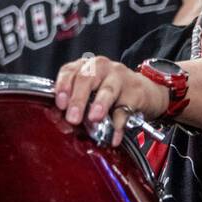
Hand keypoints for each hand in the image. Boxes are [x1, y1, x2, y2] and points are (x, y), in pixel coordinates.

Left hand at [53, 54, 169, 145]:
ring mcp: (119, 78)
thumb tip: (60, 122)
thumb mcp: (88, 92)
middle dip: (78, 99)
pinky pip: (125, 109)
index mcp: (84, 66)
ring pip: (107, 90)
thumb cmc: (108, 91)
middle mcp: (101, 68)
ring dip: (99, 105)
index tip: (60, 103)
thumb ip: (73, 104)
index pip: (69, 71)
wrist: (141, 92)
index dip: (63, 87)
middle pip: (86, 79)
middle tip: (73, 118)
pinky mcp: (135, 92)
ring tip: (94, 118)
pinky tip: (113, 135)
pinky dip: (118, 124)